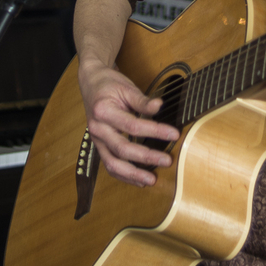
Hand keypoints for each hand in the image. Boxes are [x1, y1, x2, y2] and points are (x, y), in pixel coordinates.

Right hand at [77, 59, 178, 186]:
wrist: (91, 84)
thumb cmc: (110, 85)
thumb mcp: (126, 87)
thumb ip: (142, 100)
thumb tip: (159, 106)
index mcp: (103, 111)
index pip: (132, 125)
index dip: (154, 131)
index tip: (174, 134)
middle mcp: (97, 128)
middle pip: (122, 148)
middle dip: (146, 157)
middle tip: (167, 161)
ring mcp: (96, 140)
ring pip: (112, 163)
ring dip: (133, 174)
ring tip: (152, 180)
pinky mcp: (99, 147)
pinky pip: (110, 165)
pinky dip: (124, 176)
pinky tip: (139, 181)